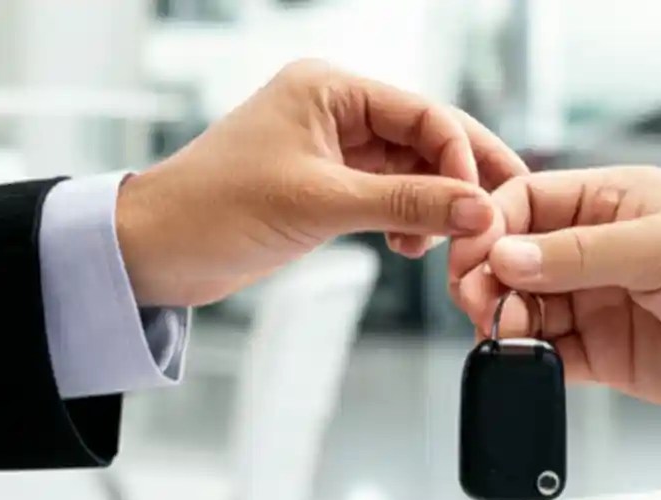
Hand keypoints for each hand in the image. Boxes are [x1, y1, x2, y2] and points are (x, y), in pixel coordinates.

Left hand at [116, 59, 527, 306]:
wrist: (155, 251)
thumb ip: (405, 203)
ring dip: (434, 205)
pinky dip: (408, 221)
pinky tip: (410, 247)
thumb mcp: (319, 204)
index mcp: (329, 88)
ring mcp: (331, 149)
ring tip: (445, 242)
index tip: (484, 203)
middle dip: (461, 179)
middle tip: (504, 213)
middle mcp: (334, 110)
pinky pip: (388, 196)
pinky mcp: (326, 186)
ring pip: (410, 170)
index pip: (422, 112)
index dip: (461, 158)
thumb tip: (477, 207)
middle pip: (425, 137)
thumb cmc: (213, 210)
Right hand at [449, 166, 660, 461]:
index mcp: (612, 203)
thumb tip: (505, 255)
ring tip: (503, 333)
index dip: (493, 226)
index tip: (477, 254)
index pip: (528, 201)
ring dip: (502, 320)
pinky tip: (523, 362)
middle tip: (478, 300)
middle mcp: (598, 251)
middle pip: (514, 258)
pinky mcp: (605, 355)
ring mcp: (599, 304)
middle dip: (487, 276)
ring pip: (523, 308)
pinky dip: (526, 362)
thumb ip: (580, 253)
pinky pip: (548, 356)